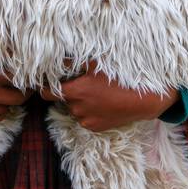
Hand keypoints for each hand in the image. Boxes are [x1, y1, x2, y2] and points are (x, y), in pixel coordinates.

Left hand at [37, 60, 177, 131]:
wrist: (142, 100)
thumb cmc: (119, 79)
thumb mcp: (95, 65)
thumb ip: (72, 63)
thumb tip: (55, 60)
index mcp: (75, 92)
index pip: (47, 93)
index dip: (45, 88)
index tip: (47, 84)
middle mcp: (77, 108)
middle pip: (65, 100)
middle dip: (70, 93)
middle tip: (85, 84)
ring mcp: (86, 120)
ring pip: (76, 110)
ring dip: (81, 103)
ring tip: (98, 94)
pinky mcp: (95, 128)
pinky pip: (86, 119)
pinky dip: (91, 112)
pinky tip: (103, 104)